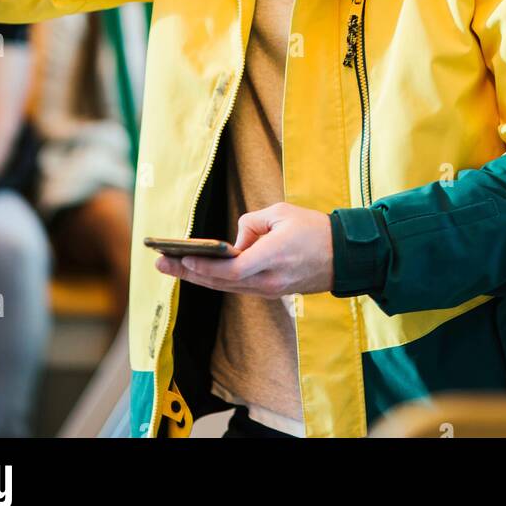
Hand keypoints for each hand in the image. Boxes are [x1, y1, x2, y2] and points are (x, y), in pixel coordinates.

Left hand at [154, 203, 333, 297]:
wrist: (345, 257)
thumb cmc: (314, 229)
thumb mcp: (281, 213)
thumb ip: (251, 224)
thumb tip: (234, 242)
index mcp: (273, 258)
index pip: (232, 269)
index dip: (206, 266)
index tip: (184, 258)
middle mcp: (269, 280)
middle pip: (221, 282)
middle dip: (188, 273)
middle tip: (160, 264)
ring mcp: (271, 290)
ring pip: (227, 287)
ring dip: (198, 278)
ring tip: (171, 267)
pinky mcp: (272, 292)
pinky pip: (239, 287)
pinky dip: (217, 280)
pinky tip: (199, 271)